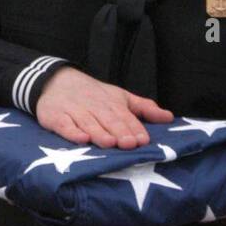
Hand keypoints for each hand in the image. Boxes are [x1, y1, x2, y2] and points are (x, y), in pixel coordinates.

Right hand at [35, 67, 173, 149]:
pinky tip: (81, 139)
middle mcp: (94, 106)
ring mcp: (74, 111)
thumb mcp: (121, 97)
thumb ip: (144, 108)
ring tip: (110, 143)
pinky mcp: (56, 117)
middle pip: (108, 120)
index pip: (125, 116)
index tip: (143, 140)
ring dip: (99, 133)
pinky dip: (72, 132)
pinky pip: (64, 125)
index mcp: (112, 102)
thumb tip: (169, 117)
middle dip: (119, 131)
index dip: (133, 127)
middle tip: (129, 144)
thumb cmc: (94, 94)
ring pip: (88, 123)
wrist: (56, 81)